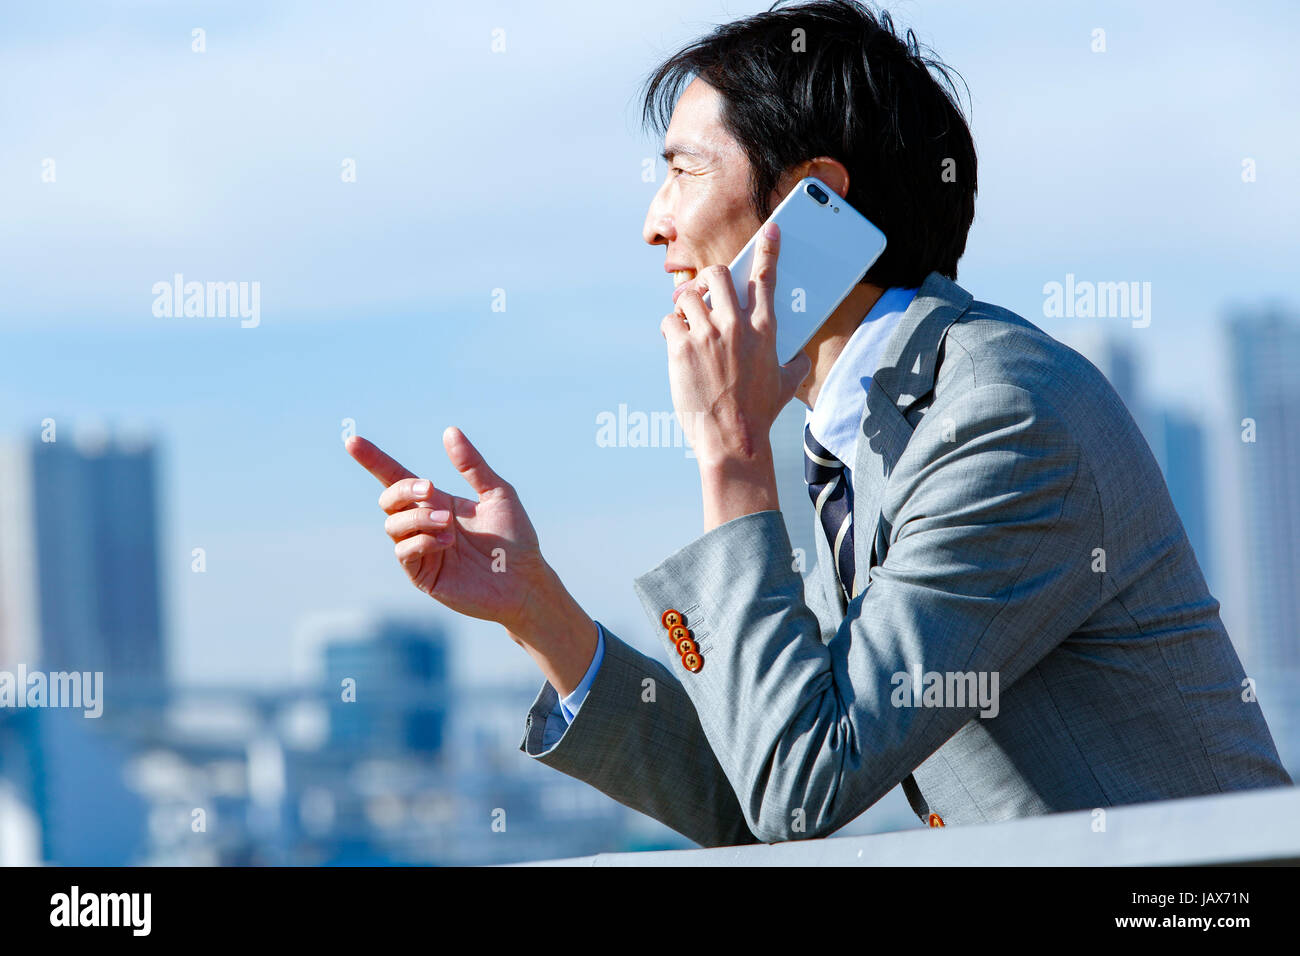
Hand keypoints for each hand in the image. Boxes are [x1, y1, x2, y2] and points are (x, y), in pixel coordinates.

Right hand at [345, 427, 549, 632]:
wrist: (525, 581)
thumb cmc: (515, 539)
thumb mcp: (497, 493)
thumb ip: (473, 466)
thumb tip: (450, 431)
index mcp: (437, 503)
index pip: (397, 478)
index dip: (374, 460)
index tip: (352, 441)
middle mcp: (424, 524)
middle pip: (388, 499)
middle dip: (404, 490)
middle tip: (431, 489)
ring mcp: (421, 550)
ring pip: (393, 526)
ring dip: (418, 518)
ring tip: (449, 523)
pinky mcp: (423, 575)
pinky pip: (404, 553)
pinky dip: (421, 542)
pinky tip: (447, 542)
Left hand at [659, 222, 811, 468]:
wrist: (732, 440)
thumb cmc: (759, 414)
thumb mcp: (786, 385)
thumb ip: (795, 364)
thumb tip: (801, 357)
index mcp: (765, 330)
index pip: (766, 278)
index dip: (768, 249)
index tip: (771, 230)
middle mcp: (736, 326)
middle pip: (719, 275)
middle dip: (709, 279)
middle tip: (704, 292)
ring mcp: (708, 336)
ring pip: (688, 296)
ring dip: (686, 307)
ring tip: (688, 324)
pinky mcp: (682, 349)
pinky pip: (669, 321)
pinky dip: (669, 328)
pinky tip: (675, 342)